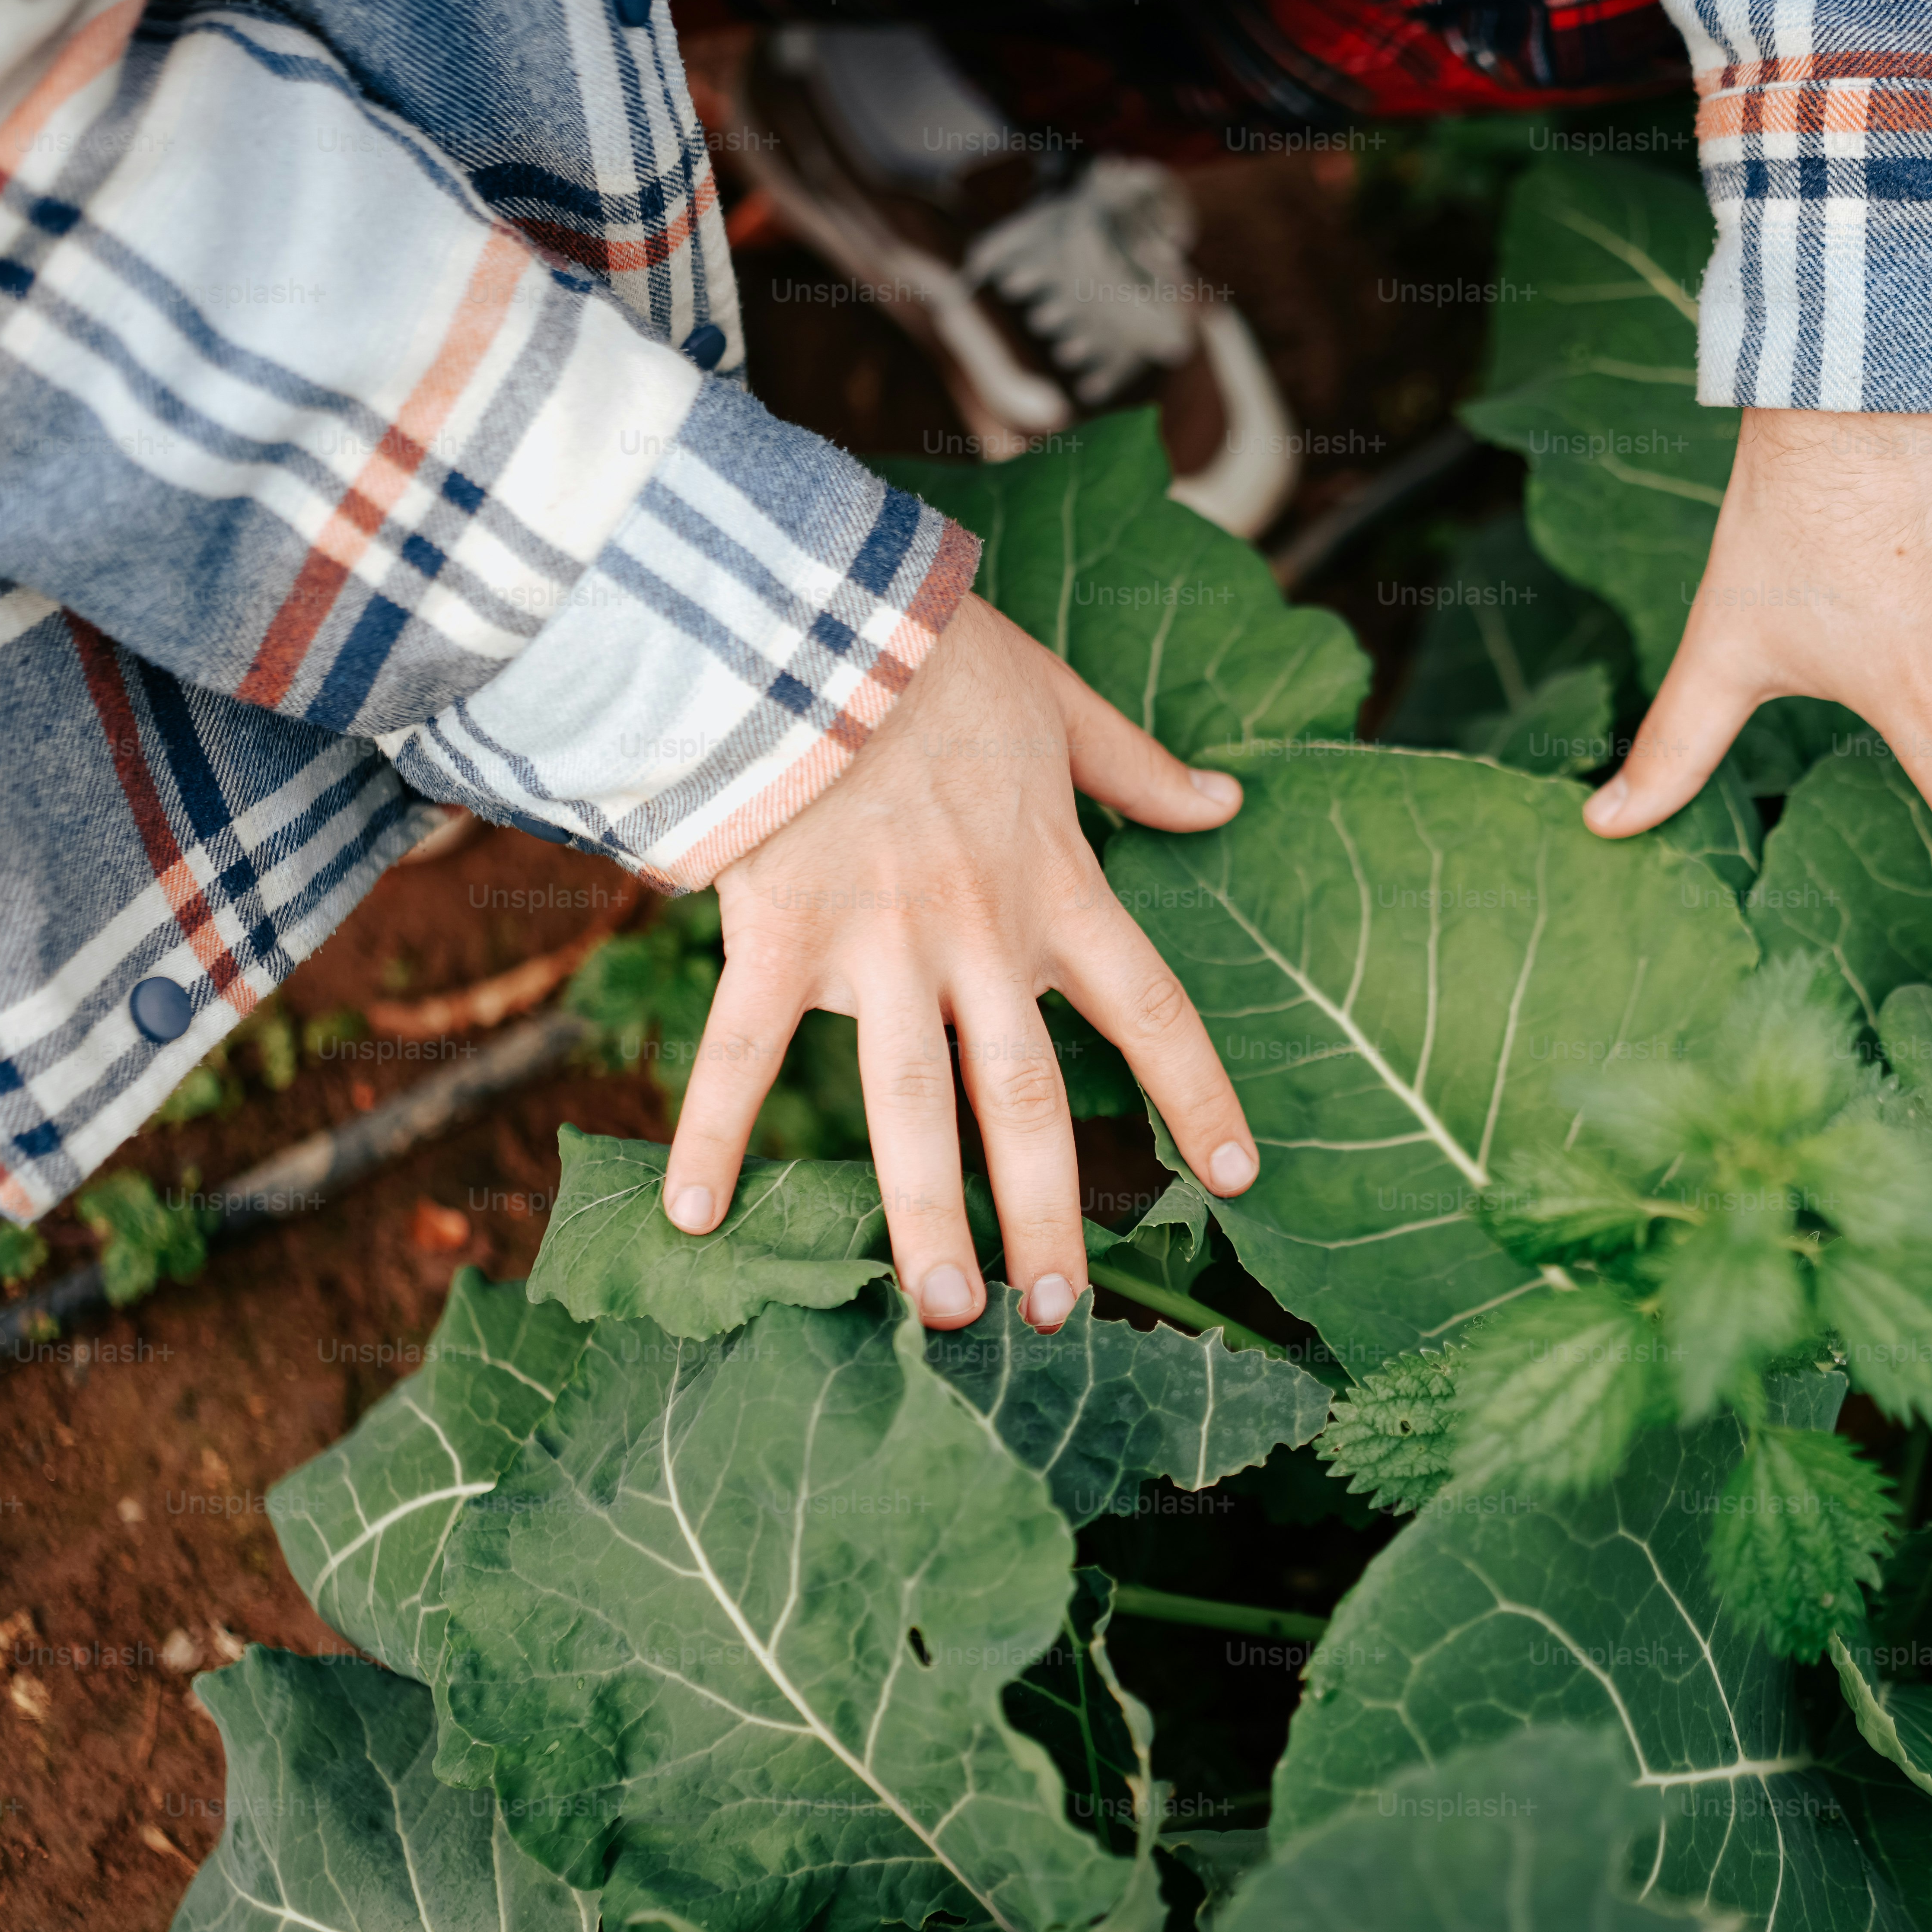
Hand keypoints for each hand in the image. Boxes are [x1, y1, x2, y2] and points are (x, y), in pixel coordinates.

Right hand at [662, 594, 1259, 1331]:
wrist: (814, 613)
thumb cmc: (935, 655)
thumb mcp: (1061, 701)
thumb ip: (1141, 768)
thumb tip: (1228, 799)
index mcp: (1056, 887)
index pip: (1155, 1011)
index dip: (1200, 1097)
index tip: (1238, 1180)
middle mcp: (978, 937)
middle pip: (1028, 1098)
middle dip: (1048, 1213)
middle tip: (1060, 1316)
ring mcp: (877, 946)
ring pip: (909, 1108)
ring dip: (924, 1217)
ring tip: (944, 1318)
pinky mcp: (778, 935)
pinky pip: (741, 1054)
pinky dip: (712, 1138)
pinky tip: (693, 1223)